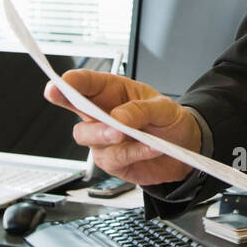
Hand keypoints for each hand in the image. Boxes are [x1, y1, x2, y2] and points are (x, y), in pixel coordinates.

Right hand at [42, 70, 201, 185]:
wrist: (185, 148)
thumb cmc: (168, 121)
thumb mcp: (164, 107)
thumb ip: (141, 109)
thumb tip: (119, 116)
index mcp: (111, 92)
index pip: (84, 84)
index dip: (69, 83)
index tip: (61, 84)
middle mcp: (103, 115)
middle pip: (76, 110)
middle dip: (74, 109)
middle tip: (88, 108)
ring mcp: (104, 141)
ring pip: (88, 137)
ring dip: (104, 134)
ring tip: (123, 133)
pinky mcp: (113, 163)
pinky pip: (115, 159)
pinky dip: (134, 152)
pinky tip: (150, 147)